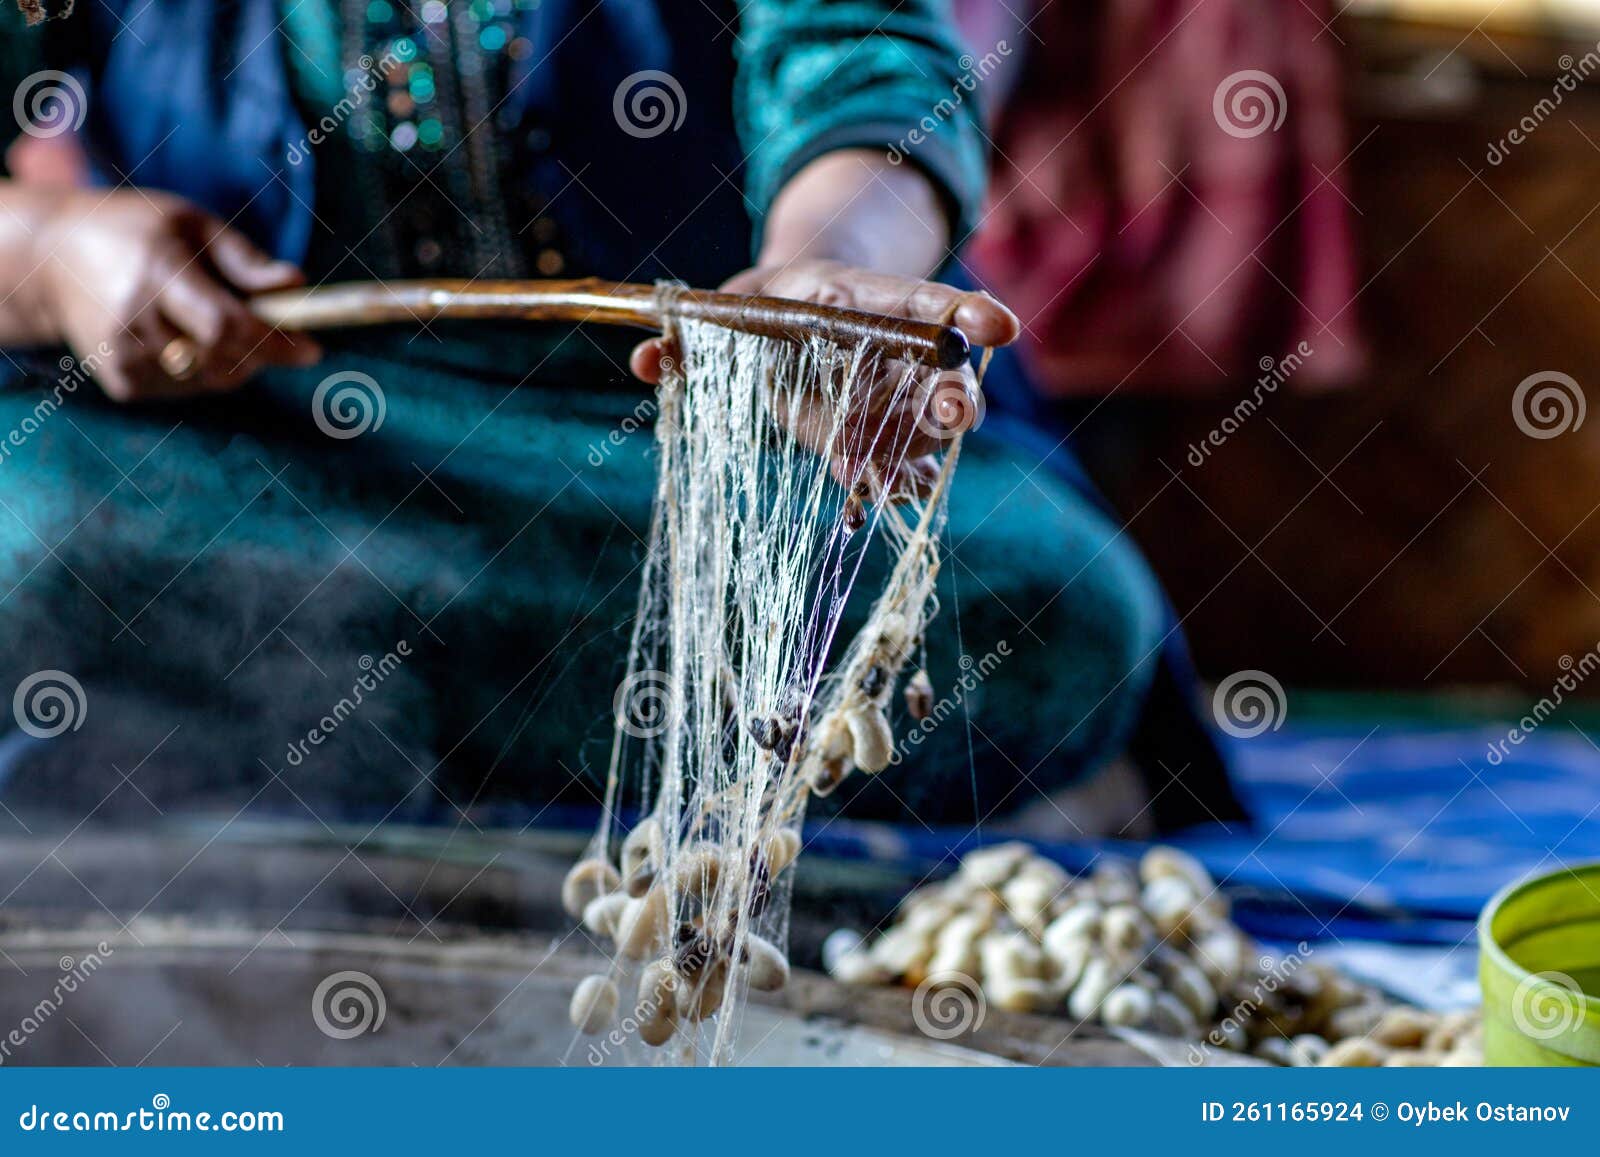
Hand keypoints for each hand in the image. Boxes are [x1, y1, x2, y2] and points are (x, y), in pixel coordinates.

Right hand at [34, 189, 320, 399]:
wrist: (52, 259)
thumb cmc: (136, 231)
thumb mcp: (192, 224)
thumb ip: (245, 259)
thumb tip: (297, 284)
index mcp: (156, 275)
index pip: (225, 327)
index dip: (275, 344)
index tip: (313, 350)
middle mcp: (135, 322)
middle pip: (225, 362)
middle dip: (262, 352)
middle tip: (270, 328)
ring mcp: (123, 358)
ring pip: (212, 380)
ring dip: (233, 359)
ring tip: (209, 317)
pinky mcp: (121, 382)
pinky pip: (189, 389)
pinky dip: (203, 369)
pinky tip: (180, 335)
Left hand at [630, 259, 1017, 500]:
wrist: (779, 326)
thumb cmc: (755, 310)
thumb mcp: (721, 311)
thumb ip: (686, 336)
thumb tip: (644, 358)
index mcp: (855, 300)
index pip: (917, 300)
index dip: (960, 311)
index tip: (998, 327)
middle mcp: (890, 349)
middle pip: (942, 369)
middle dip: (957, 392)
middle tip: (957, 413)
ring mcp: (894, 396)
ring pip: (931, 423)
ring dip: (926, 450)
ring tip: (913, 478)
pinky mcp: (880, 438)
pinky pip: (903, 463)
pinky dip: (900, 482)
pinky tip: (892, 497)